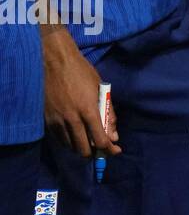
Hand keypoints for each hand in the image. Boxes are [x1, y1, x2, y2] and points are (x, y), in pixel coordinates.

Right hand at [42, 28, 120, 158]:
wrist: (54, 62)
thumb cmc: (81, 72)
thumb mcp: (101, 88)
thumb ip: (108, 112)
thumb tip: (114, 133)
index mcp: (89, 110)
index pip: (100, 139)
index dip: (109, 149)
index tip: (115, 150)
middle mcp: (72, 119)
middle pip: (84, 148)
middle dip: (95, 152)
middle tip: (101, 149)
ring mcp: (57, 121)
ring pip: (70, 146)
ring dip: (81, 147)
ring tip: (89, 143)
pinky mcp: (46, 120)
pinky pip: (59, 139)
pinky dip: (68, 142)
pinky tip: (75, 137)